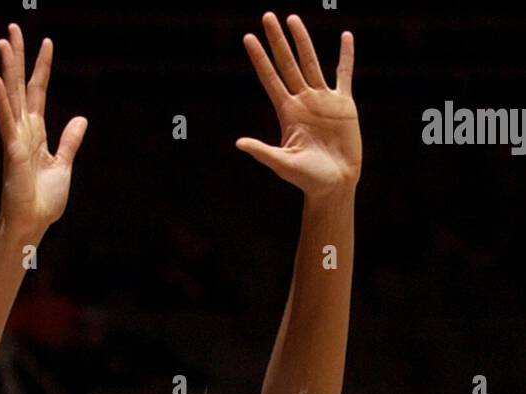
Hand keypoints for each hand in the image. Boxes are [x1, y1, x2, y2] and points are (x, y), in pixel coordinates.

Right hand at [0, 23, 87, 233]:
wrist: (32, 224)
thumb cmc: (43, 200)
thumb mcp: (63, 165)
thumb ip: (70, 141)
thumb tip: (81, 118)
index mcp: (36, 133)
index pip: (38, 92)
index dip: (42, 68)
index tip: (46, 42)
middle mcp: (23, 130)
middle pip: (20, 86)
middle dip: (18, 57)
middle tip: (13, 28)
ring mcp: (15, 139)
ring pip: (10, 96)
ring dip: (7, 68)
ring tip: (3, 42)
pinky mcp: (11, 151)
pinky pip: (5, 121)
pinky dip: (1, 101)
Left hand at [237, 13, 360, 196]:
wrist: (334, 185)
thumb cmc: (307, 179)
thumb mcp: (283, 164)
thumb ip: (263, 151)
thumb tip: (239, 143)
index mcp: (287, 112)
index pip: (270, 78)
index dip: (259, 58)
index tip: (248, 37)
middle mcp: (303, 101)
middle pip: (287, 63)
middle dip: (277, 40)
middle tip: (267, 16)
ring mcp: (323, 100)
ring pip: (311, 62)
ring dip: (302, 40)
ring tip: (293, 18)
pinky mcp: (344, 105)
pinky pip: (344, 75)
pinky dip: (346, 56)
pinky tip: (345, 37)